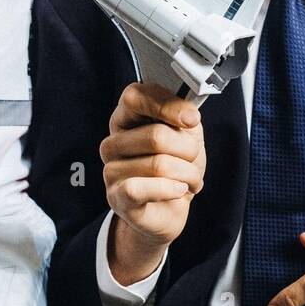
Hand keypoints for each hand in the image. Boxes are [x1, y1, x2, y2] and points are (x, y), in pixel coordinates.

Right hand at [100, 83, 205, 285]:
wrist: (170, 209)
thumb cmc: (176, 167)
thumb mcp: (186, 134)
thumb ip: (184, 115)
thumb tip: (188, 115)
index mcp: (126, 119)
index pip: (134, 96)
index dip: (166, 105)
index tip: (192, 120)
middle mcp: (113, 143)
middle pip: (157, 135)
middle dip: (188, 151)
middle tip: (193, 161)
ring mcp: (111, 171)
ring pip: (159, 164)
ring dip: (187, 175)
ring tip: (189, 180)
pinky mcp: (117, 197)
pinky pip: (144, 188)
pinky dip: (171, 190)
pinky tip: (178, 191)